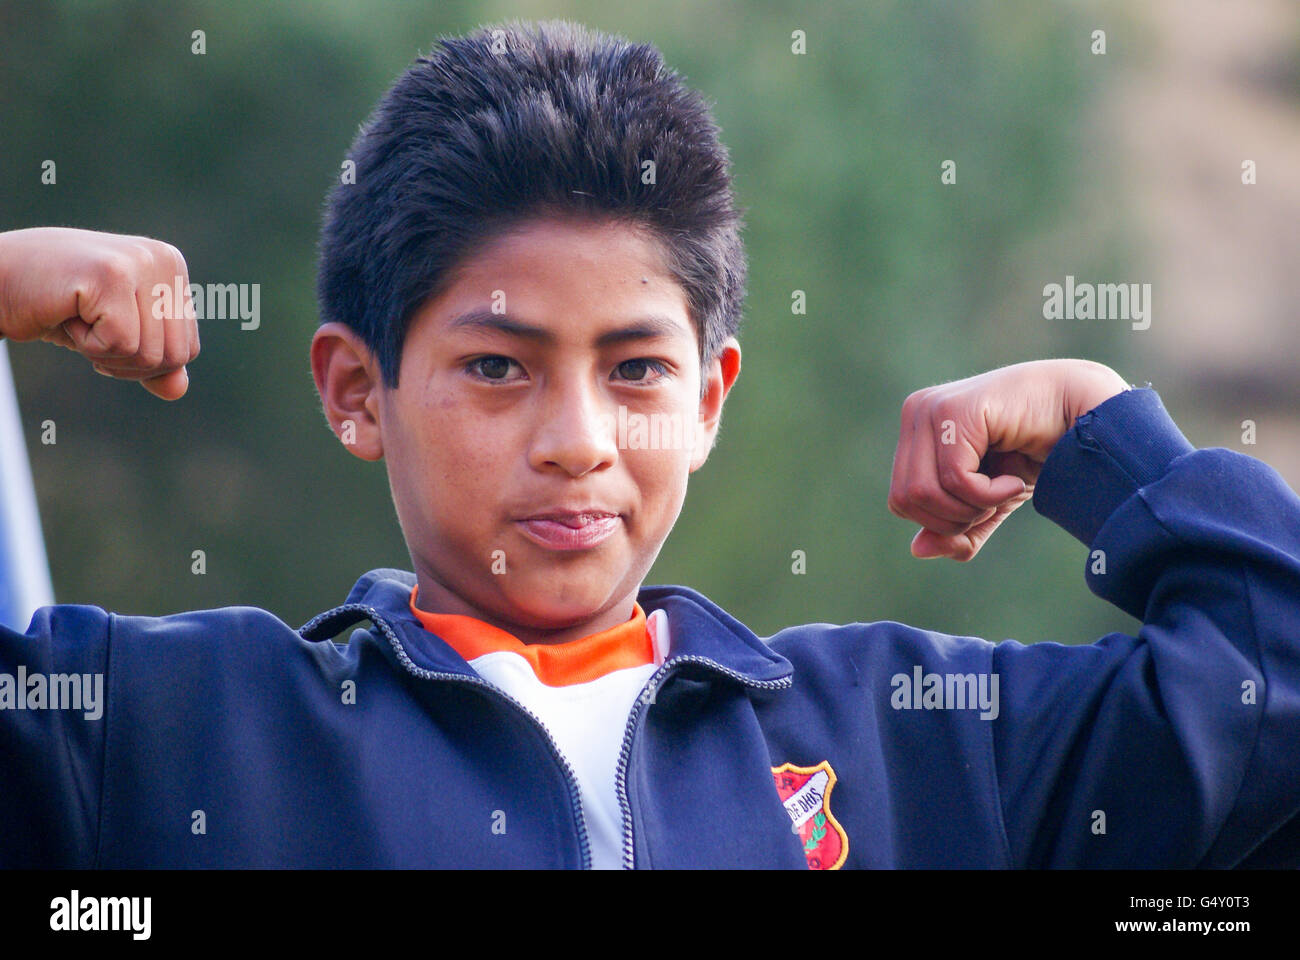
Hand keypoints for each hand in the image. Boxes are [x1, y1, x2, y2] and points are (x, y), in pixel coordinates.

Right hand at [0, 227, 198, 399]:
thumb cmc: (57, 306)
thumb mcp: (115, 337)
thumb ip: (152, 363)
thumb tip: (179, 390)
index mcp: (173, 268)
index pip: (186, 349)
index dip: (143, 362)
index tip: (107, 331)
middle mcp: (164, 259)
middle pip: (173, 356)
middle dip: (126, 362)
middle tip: (89, 329)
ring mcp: (141, 263)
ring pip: (149, 354)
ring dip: (103, 352)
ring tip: (78, 316)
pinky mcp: (113, 275)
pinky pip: (120, 344)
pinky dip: (87, 343)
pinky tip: (68, 313)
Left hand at [887, 359, 1128, 559]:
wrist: (1085, 416)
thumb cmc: (1037, 453)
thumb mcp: (990, 503)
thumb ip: (955, 530)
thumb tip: (917, 551)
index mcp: (915, 432)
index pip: (900, 501)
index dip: (942, 521)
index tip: (985, 505)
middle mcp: (916, 413)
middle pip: (905, 500)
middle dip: (954, 519)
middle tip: (997, 499)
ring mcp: (931, 408)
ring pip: (924, 492)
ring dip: (972, 507)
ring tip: (1006, 486)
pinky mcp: (954, 409)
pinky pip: (953, 478)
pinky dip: (988, 494)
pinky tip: (1014, 478)